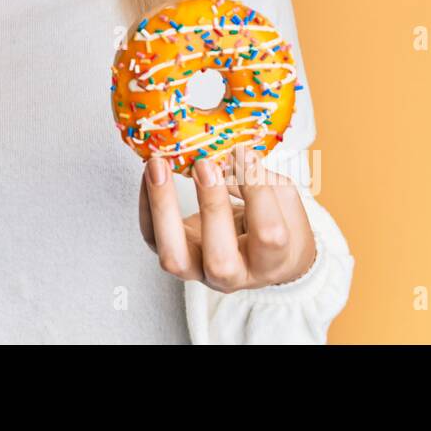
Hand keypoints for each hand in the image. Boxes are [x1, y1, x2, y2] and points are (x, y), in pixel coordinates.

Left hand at [139, 144, 316, 291]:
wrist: (258, 254)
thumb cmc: (276, 223)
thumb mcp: (283, 201)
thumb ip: (263, 181)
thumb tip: (230, 157)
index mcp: (270, 263)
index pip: (268, 234)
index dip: (258, 193)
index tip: (245, 155)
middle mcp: (233, 276)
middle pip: (220, 260)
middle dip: (211, 207)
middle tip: (205, 165)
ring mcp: (198, 270)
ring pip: (174, 257)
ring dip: (163, 207)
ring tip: (159, 166)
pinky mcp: (172, 255)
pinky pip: (151, 236)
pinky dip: (146, 202)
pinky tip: (150, 173)